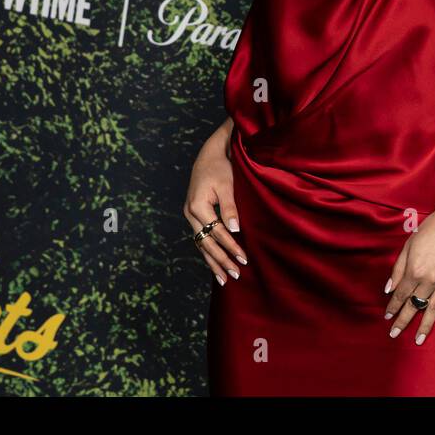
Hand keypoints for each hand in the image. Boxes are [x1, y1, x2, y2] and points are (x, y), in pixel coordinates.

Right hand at [183, 135, 247, 286]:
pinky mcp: (194, 215)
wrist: (209, 154)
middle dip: (221, 260)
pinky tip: (216, 264)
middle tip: (235, 275)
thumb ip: (230, 207)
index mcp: (198, 205)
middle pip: (206, 243)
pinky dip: (209, 252)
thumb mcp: (228, 185)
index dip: (231, 247)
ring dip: (213, 261)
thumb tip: (234, 230)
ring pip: (201, 244)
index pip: (217, 232)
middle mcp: (190, 213)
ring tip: (224, 279)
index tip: (244, 259)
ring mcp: (190, 215)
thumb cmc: (221, 167)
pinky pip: (201, 238)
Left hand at [383, 197, 434, 344]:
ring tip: (419, 339)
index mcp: (414, 270)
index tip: (388, 317)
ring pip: (432, 309)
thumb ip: (398, 268)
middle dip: (403, 321)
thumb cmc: (431, 229)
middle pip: (414, 305)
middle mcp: (429, 280)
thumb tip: (389, 288)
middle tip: (395, 334)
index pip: (400, 294)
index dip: (393, 307)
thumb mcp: (408, 245)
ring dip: (424, 326)